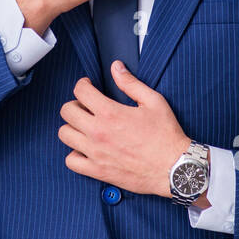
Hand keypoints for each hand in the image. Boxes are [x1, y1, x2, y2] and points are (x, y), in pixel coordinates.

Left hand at [58, 59, 189, 197]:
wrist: (174, 168)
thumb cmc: (166, 135)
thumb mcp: (154, 102)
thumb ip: (131, 83)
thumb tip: (116, 67)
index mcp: (110, 113)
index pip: (80, 91)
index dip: (83, 84)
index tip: (88, 86)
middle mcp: (98, 132)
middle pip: (67, 111)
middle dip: (75, 104)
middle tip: (86, 106)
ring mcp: (95, 153)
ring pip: (64, 134)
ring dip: (72, 127)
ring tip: (85, 126)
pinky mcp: (97, 171)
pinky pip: (71, 161)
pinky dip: (74, 154)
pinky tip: (86, 148)